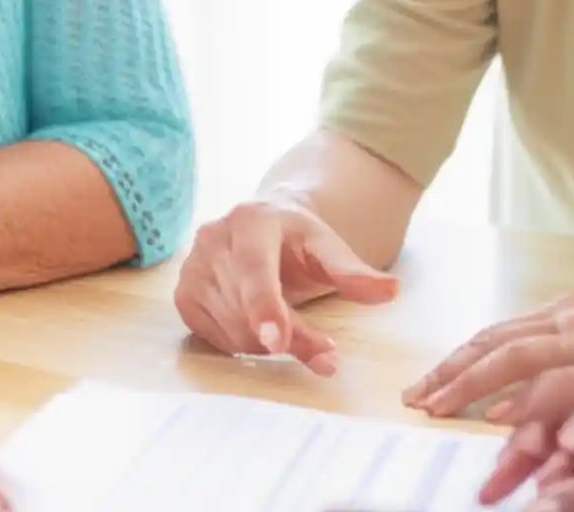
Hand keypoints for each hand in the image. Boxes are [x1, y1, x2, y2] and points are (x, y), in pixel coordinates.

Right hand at [174, 200, 399, 376]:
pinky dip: (239, 343)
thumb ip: (355, 272)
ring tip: (287, 329)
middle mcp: (213, 238)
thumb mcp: (329, 249)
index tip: (276, 340)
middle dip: (288, 336)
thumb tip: (391, 290)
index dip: (264, 306)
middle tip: (325, 354)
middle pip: (247, 307)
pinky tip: (256, 326)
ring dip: (266, 344)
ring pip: (230, 327)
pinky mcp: (182, 293)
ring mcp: (192, 266)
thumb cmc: (297, 242)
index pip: (254, 267)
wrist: (263, 227)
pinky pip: (211, 336)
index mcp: (251, 220)